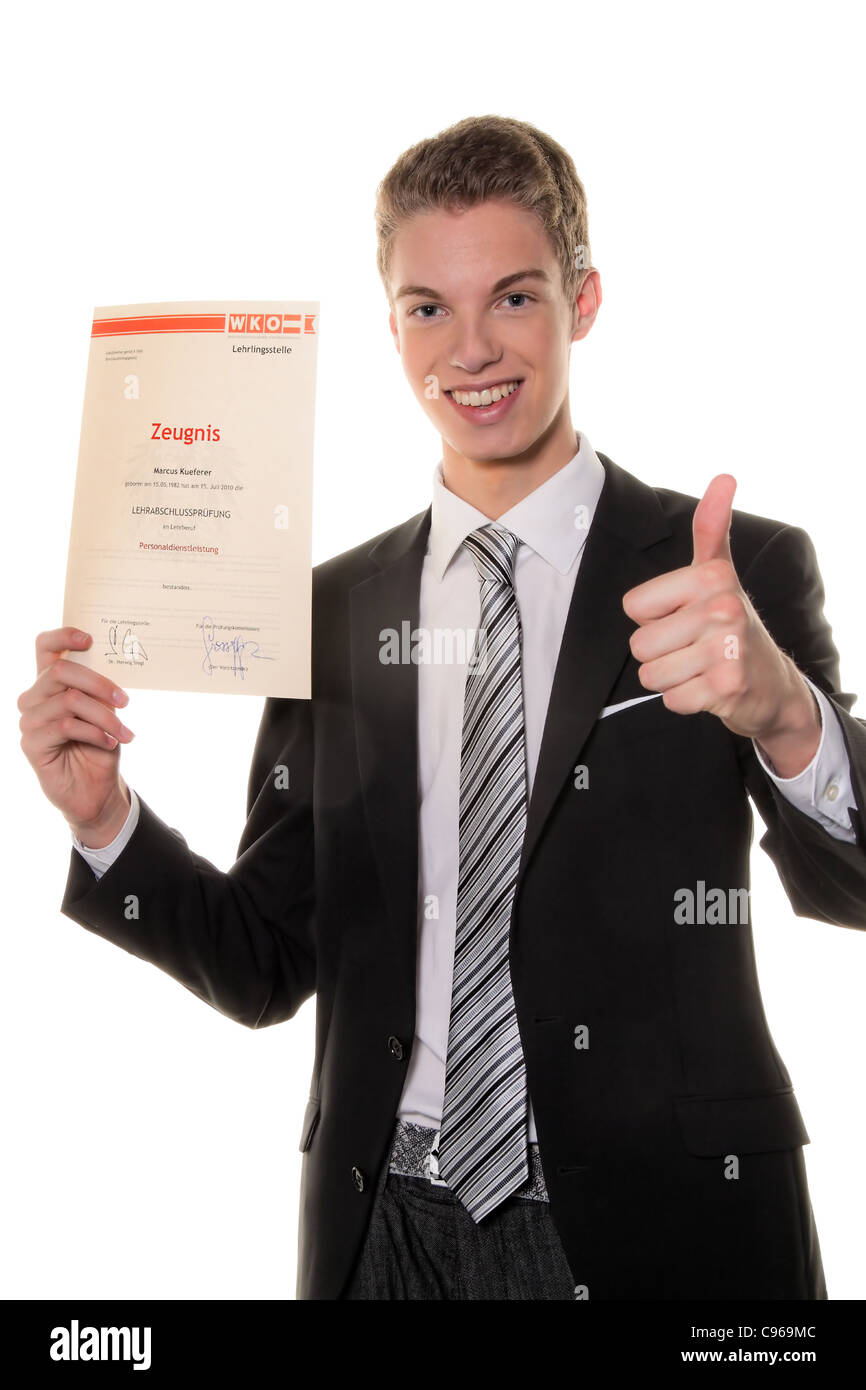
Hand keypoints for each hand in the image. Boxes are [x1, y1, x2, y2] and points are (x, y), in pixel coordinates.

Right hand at [18, 627, 134, 840]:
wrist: (96, 791)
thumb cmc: (100, 745)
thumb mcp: (105, 712)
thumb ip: (100, 690)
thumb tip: (113, 665)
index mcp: (50, 683)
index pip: (45, 647)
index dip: (63, 637)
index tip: (90, 639)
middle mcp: (34, 697)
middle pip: (59, 672)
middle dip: (99, 684)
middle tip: (125, 701)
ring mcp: (29, 720)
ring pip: (69, 701)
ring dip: (104, 716)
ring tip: (124, 732)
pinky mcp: (31, 743)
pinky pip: (65, 726)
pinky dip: (95, 733)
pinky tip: (110, 742)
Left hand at [621, 476, 817, 754]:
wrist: (771, 681)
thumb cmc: (732, 624)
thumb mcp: (720, 572)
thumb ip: (711, 527)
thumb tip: (724, 478)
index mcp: (711, 576)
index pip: (633, 607)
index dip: (653, 617)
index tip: (684, 615)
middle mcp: (724, 607)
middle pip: (639, 645)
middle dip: (660, 653)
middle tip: (693, 646)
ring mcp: (727, 649)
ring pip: (651, 675)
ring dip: (671, 677)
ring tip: (700, 666)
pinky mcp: (727, 688)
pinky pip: (671, 699)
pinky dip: (685, 699)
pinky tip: (709, 687)